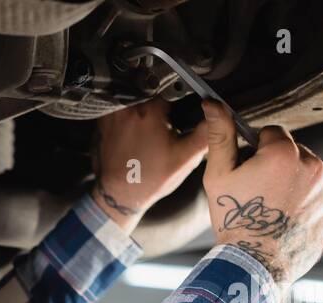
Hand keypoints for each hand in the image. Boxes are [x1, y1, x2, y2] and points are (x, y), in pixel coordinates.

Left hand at [91, 99, 210, 230]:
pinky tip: (134, 129)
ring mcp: (111, 113)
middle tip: (164, 120)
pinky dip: (128, 112)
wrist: (118, 195)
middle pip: (151, 88)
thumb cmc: (151, 178)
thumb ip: (205, 133)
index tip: (180, 109)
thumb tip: (220, 111)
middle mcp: (128, 107)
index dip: (180, 96)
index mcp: (150, 111)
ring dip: (143, 103)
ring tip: (149, 126)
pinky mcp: (102, 122)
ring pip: (134, 95)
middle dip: (160, 99)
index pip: (171, 86)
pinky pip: (118, 106)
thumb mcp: (186, 158)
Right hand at [201, 100, 322, 289]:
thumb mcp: (218, 176)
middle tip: (256, 192)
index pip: (271, 133)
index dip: (254, 150)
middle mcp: (312, 166)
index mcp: (284, 152)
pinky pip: (316, 200)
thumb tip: (213, 104)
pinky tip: (283, 221)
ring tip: (270, 209)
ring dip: (291, 184)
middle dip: (276, 165)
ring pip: (306, 176)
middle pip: (292, 153)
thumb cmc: (235, 220)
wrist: (255, 264)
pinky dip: (303, 206)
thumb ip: (221, 136)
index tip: (246, 170)